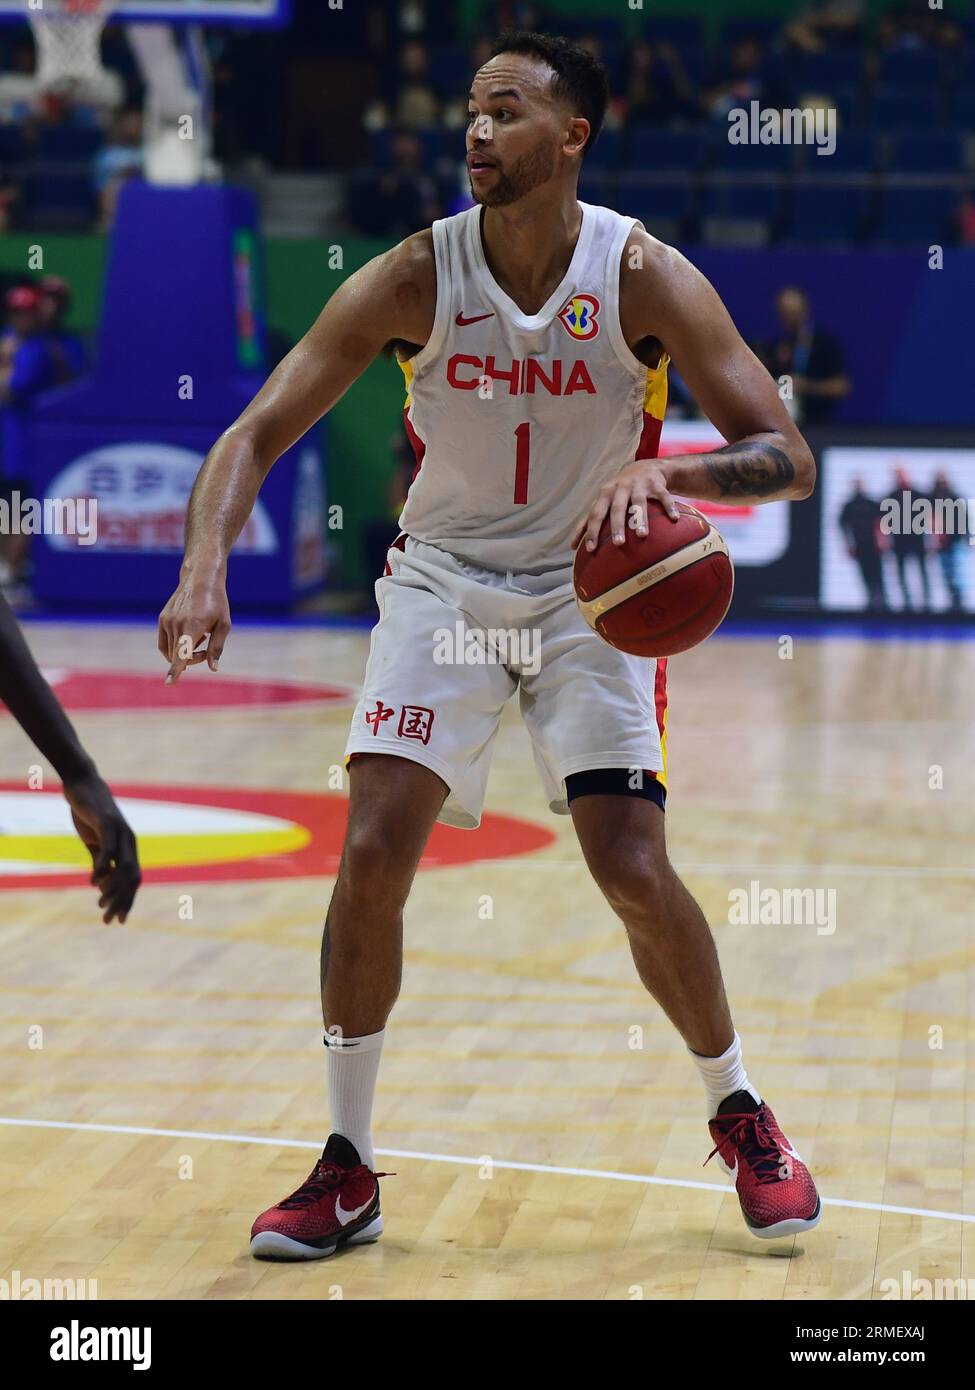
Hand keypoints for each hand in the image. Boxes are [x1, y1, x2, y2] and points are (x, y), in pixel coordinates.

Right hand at [63, 771, 140, 923]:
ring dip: (114, 889)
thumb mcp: (95, 843)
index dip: (128, 901)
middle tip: (108, 920)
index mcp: (127, 848)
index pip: (133, 880)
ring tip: (101, 904)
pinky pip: (110, 850)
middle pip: (132, 878)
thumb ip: (101, 863)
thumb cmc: (89, 815)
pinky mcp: (108, 823)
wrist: (83, 785)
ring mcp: (121, 832)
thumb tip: (103, 887)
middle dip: (122, 902)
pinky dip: (103, 867)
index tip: (119, 920)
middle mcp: (129, 842)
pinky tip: (93, 882)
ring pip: (124, 867)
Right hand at [157, 574, 230, 683]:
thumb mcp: (224, 624)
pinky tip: (188, 638)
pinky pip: (164, 643)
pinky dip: (174, 648)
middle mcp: (177, 623)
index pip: (182, 653)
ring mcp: (167, 620)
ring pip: (170, 651)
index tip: (169, 683)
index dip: (176, 670)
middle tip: (205, 652)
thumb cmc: (217, 603)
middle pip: (179, 656)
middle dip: (192, 660)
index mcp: (193, 625)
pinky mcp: (162, 618)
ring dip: (183, 654)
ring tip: (200, 639)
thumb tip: (213, 668)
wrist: (201, 579)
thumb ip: (216, 647)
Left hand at [572, 460, 679, 552]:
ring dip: (640, 519)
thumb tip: (572, 547)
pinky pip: (664, 496)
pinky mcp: (657, 484)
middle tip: (618, 544)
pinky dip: (669, 507)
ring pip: (639, 503)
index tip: (590, 549)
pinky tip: (674, 519)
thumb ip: (590, 521)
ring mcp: (639, 485)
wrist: (646, 467)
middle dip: (616, 526)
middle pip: (616, 508)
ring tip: (642, 536)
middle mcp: (621, 488)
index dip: (591, 531)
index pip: (595, 514)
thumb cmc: (620, 491)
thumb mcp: (605, 501)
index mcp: (605, 494)